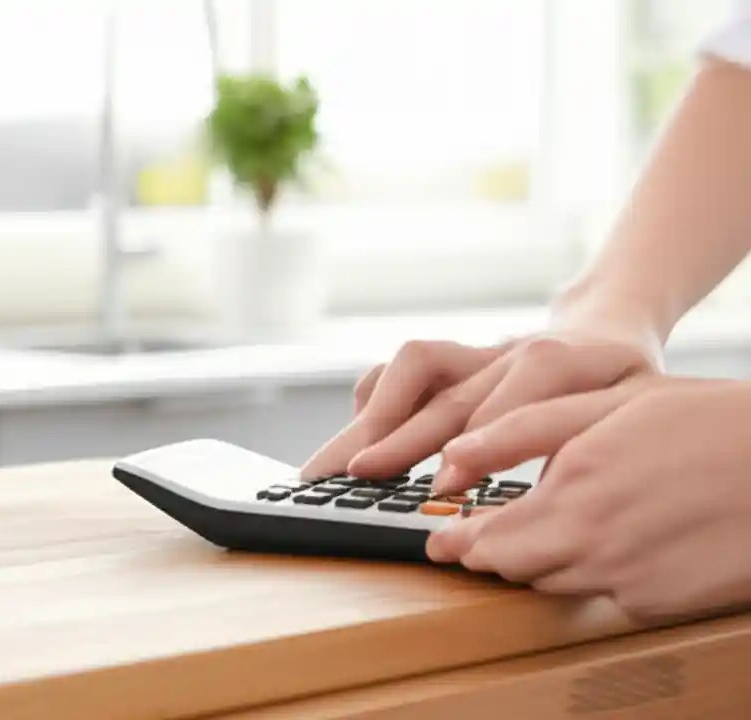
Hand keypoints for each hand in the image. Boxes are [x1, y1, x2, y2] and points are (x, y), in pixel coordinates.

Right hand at [300, 333, 656, 493]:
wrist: (605, 326)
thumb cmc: (623, 384)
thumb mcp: (634, 411)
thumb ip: (592, 448)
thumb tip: (549, 509)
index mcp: (563, 364)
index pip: (511, 399)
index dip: (477, 441)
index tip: (443, 485)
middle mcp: (510, 353)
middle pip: (444, 390)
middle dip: (394, 437)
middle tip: (351, 478)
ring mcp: (474, 354)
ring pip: (414, 367)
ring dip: (375, 416)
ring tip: (336, 465)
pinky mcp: (452, 360)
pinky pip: (402, 369)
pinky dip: (376, 396)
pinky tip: (362, 434)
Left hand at [428, 376, 750, 620]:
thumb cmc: (707, 422)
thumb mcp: (611, 402)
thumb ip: (521, 429)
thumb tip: (453, 459)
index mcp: (572, 485)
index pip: (486, 537)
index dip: (456, 541)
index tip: (438, 542)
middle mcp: (591, 541)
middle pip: (511, 568)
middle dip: (490, 553)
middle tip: (479, 539)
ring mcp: (626, 579)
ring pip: (552, 582)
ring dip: (538, 561)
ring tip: (553, 528)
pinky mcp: (658, 603)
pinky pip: (602, 594)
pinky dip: (593, 572)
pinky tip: (615, 541)